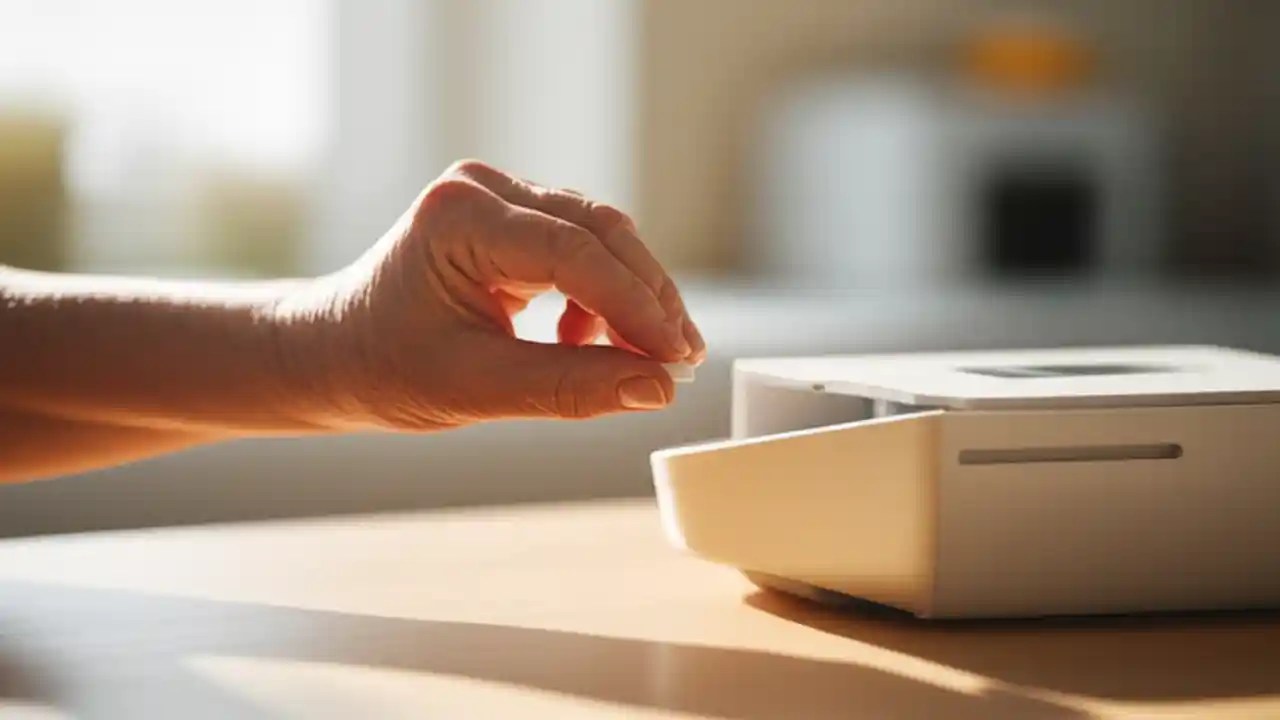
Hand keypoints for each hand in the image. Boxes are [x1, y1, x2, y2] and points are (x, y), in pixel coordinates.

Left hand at [275, 160, 705, 430]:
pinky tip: (588, 342)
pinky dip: (600, 296)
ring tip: (648, 360)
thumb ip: (569, 388)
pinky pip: (580, 247)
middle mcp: (481, 189)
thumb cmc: (386, 370)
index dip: (634, 306)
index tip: (675, 358)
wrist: (336, 355)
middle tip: (682, 359)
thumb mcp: (476, 390)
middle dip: (647, 297)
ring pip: (599, 236)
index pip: (573, 252)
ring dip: (631, 297)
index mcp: (458, 216)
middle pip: (599, 230)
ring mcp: (497, 196)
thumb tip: (657, 389)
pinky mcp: (510, 217)